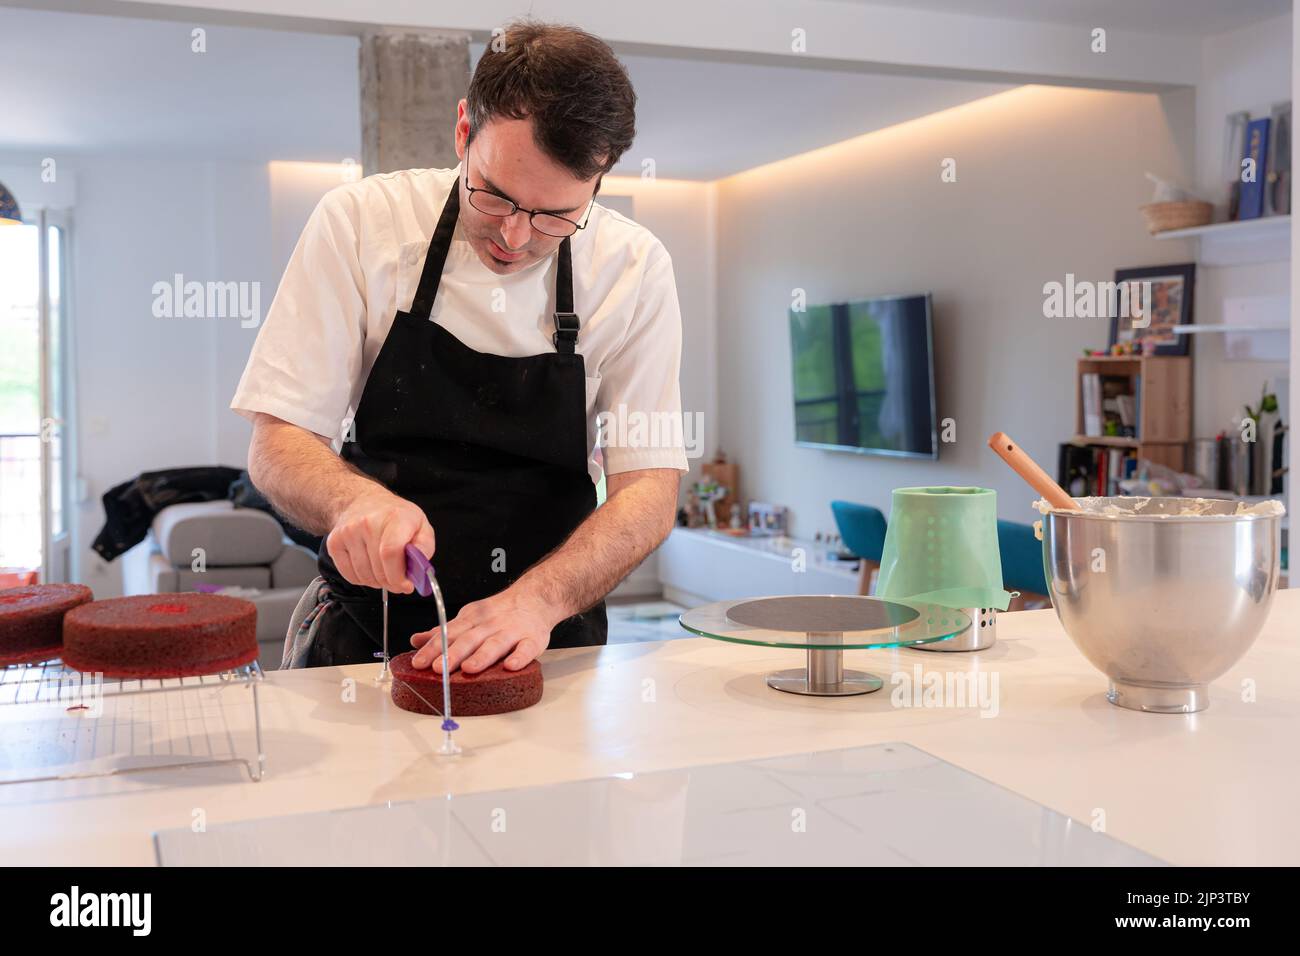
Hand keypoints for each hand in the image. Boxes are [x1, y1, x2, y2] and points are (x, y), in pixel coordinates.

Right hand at [326, 489, 434, 592]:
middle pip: (378, 569)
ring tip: (383, 571)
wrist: (363, 501)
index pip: (391, 553)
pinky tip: (369, 568)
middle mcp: (368, 523)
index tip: (405, 585)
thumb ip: (423, 549)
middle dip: (391, 582)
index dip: (398, 576)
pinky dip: (361, 579)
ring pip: (364, 575)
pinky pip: (349, 575)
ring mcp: (348, 532)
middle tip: (397, 580)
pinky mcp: (334, 542)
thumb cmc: (394, 516)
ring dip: (377, 582)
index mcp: (395, 518)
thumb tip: (417, 571)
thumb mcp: (421, 526)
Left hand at [410, 586, 556, 673]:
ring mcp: (512, 631)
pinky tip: (511, 666)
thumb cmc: (499, 613)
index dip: (433, 648)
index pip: (449, 633)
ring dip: (482, 656)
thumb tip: (416, 641)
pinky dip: (520, 656)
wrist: (536, 597)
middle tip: (438, 668)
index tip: (419, 662)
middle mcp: (490, 624)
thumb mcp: (469, 617)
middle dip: (453, 653)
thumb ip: (444, 631)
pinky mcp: (533, 639)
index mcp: (472, 619)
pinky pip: (527, 648)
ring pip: (496, 643)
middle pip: (469, 639)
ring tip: (469, 668)